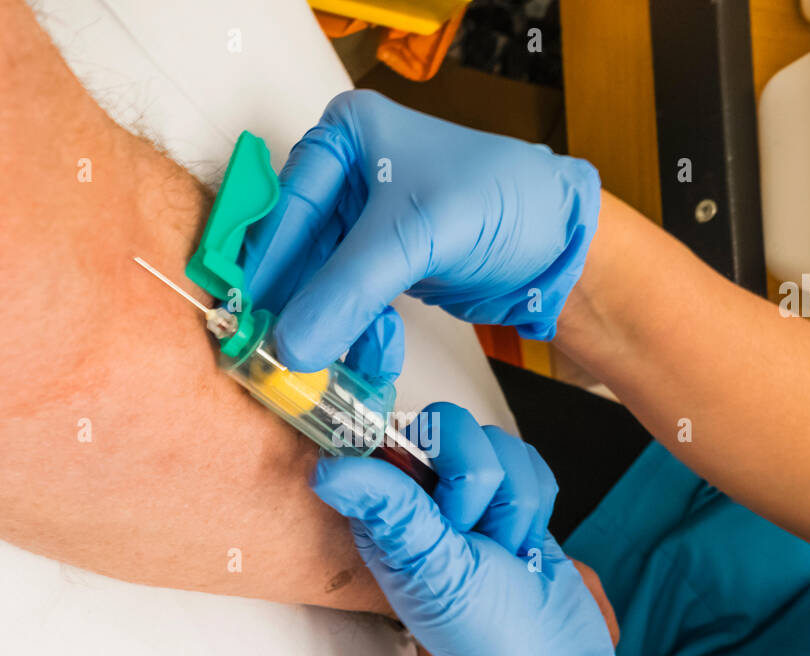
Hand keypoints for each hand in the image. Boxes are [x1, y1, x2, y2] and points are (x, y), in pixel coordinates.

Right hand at [244, 90, 600, 379]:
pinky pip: (349, 304)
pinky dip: (355, 334)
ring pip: (322, 284)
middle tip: (281, 357)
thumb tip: (291, 344)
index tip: (246, 320)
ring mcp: (364, 223)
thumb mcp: (416, 236)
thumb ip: (348, 289)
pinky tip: (369, 358)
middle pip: (297, 251)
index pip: (285, 208)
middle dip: (299, 307)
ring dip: (331, 329)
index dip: (265, 269)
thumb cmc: (504, 202)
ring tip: (340, 365)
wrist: (562, 243)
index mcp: (346, 136)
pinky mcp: (383, 264)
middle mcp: (348, 175)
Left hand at [312, 402, 639, 655]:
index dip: (435, 464)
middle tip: (477, 537)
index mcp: (385, 509)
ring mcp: (467, 495)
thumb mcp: (432, 572)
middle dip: (481, 486)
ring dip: (513, 505)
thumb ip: (390, 510)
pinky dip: (535, 509)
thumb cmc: (484, 633)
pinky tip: (522, 545)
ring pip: (502, 446)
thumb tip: (328, 468)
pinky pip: (531, 465)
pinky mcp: (510, 498)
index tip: (449, 516)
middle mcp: (420, 494)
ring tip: (503, 550)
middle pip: (456, 427)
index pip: (397, 431)